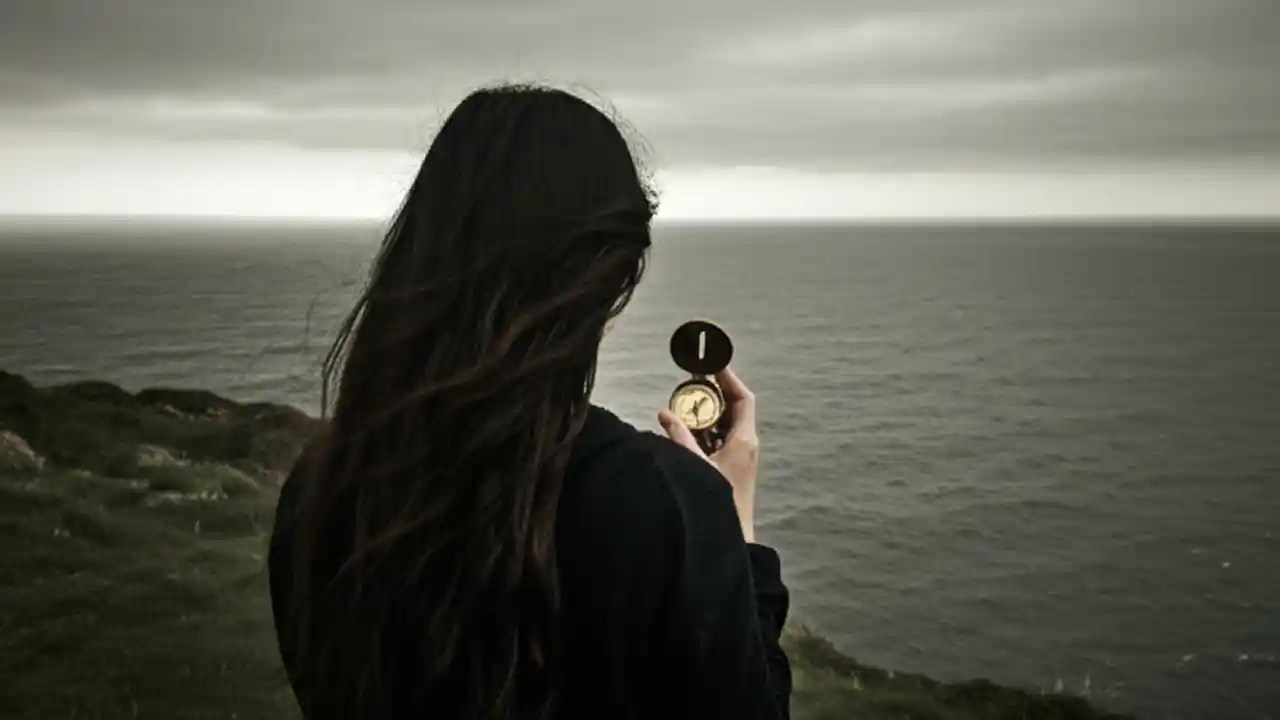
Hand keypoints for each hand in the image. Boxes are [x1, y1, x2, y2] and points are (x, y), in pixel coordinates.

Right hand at [658, 366, 759, 542]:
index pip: (743, 399)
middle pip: (734, 408)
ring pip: (726, 423)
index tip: (714, 364)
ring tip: (686, 398)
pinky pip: (720, 438)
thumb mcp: (695, 465)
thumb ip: (679, 438)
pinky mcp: (731, 466)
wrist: (732, 538)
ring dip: (708, 410)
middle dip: (714, 392)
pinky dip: (705, 428)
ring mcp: (740, 456)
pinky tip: (687, 427)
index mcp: (744, 440)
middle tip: (692, 378)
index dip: (730, 379)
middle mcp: (746, 445)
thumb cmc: (717, 503)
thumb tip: (663, 413)